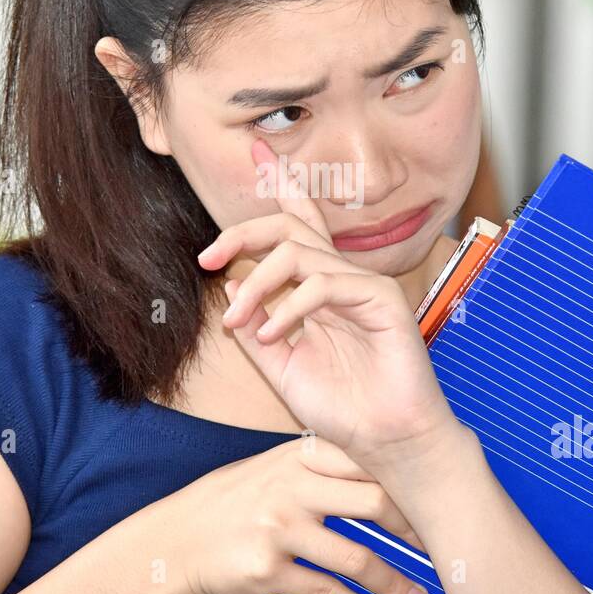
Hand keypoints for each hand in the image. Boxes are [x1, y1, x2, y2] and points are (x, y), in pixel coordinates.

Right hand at [173, 437, 431, 593]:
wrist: (178, 539)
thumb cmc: (237, 501)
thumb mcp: (275, 467)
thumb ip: (322, 464)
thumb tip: (387, 469)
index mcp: (298, 454)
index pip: (367, 462)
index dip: (407, 485)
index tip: (432, 504)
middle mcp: (290, 487)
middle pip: (373, 503)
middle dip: (412, 530)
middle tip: (435, 549)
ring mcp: (279, 530)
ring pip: (357, 560)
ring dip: (395, 584)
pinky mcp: (268, 571)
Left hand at [198, 138, 458, 473]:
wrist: (385, 443)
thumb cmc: (342, 408)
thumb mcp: (281, 367)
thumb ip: (255, 328)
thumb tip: (229, 290)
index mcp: (320, 288)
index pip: (299, 224)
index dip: (281, 184)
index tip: (256, 150)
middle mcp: (342, 278)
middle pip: (292, 224)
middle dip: (244, 231)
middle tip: (207, 258)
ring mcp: (364, 285)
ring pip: (299, 252)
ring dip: (258, 284)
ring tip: (239, 321)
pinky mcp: (383, 299)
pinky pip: (324, 283)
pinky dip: (289, 307)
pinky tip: (274, 335)